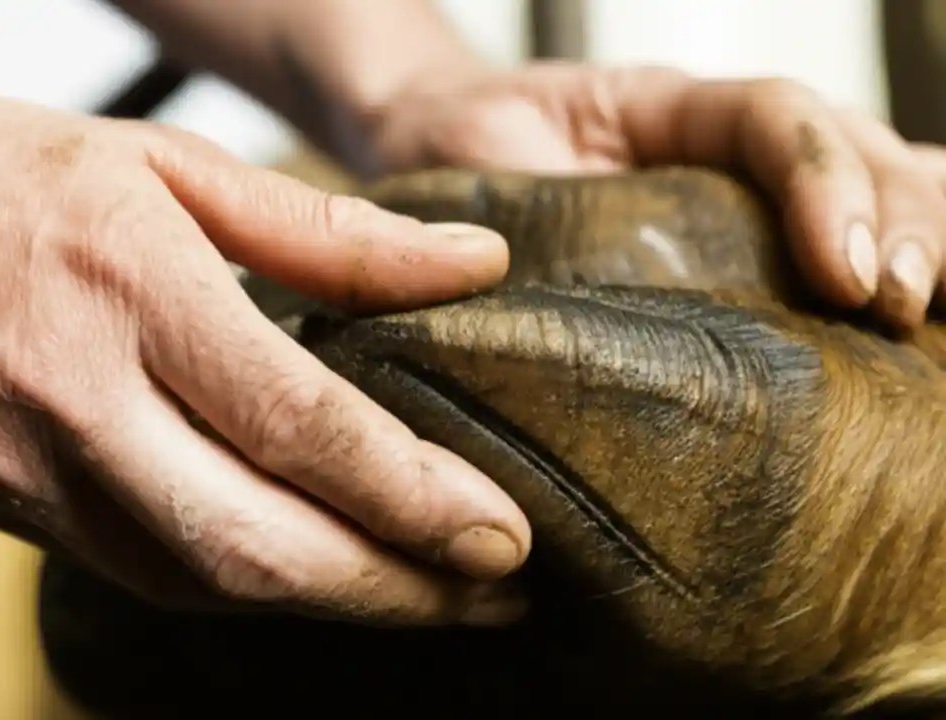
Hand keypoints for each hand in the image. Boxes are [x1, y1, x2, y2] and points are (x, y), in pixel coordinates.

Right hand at [0, 91, 531, 624]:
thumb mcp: (162, 166)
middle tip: (492, 593)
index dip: (416, 499)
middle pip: (261, 549)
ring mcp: (27, 475)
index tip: (501, 536)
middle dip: (395, 589)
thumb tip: (465, 263)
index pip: (303, 430)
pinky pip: (140, 572)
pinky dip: (236, 586)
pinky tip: (296, 571)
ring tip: (420, 594)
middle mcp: (79, 405)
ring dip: (325, 604)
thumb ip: (327, 230)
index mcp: (132, 294)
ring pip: (202, 584)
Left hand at [368, 62, 945, 328]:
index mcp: (665, 108)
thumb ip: (509, 198)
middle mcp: (719, 142)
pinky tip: (932, 304)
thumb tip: (522, 271)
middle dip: (894, 220)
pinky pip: (837, 231)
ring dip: (911, 241)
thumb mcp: (478, 157)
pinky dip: (895, 247)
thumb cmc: (463, 151)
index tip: (841, 271)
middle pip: (849, 148)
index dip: (822, 181)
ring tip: (919, 315)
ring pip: (867, 182)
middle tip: (896, 302)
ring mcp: (741, 189)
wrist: (440, 149)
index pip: (773, 117)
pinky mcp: (740, 246)